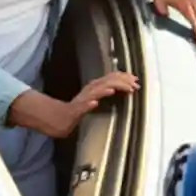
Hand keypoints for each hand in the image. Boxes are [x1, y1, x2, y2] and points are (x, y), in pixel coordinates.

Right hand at [11, 71, 138, 138]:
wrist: (60, 119)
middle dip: (120, 81)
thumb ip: (104, 91)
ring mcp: (83, 99)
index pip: (110, 77)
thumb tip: (118, 87)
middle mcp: (90, 90)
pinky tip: (94, 102)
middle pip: (106, 81)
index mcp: (94, 87)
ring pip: (96, 91)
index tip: (135, 78)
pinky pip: (83, 106)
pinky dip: (89, 103)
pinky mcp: (76, 109)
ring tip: (115, 89)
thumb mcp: (94, 97)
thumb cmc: (78, 109)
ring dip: (106, 89)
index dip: (123, 76)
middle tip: (133, 84)